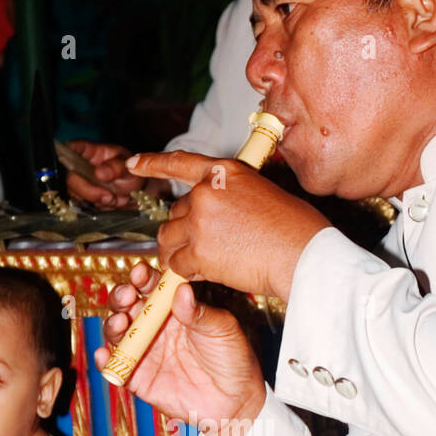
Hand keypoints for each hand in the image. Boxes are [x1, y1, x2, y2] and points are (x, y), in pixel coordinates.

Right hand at [65, 141, 168, 208]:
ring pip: (74, 195)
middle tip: (107, 196)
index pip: (69, 149)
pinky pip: (83, 207)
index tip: (78, 169)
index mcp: (87, 151)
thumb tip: (99, 172)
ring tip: (114, 198)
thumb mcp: (128, 166)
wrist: (137, 191)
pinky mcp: (84, 199)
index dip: (67, 158)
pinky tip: (110, 203)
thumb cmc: (131, 171)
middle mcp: (79, 166)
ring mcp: (80, 183)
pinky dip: (98, 208)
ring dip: (95, 201)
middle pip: (67, 177)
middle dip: (86, 190)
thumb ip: (116, 167)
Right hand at [97, 264, 266, 435]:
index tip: (141, 273)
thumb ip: (200, 313)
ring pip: (118, 334)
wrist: (235, 401)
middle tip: (127, 295)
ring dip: (113, 325)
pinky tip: (105, 354)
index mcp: (174, 310)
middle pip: (127, 306)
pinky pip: (117, 368)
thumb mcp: (222, 330)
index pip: (152, 287)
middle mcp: (155, 328)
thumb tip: (181, 290)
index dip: (143, 278)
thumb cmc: (232, 360)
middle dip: (121, 297)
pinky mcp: (139, 379)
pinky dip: (105, 361)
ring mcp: (146, 353)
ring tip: (120, 323)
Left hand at [125, 150, 328, 301]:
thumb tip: (222, 212)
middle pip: (176, 212)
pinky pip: (176, 264)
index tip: (132, 164)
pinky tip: (211, 272)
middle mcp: (206, 191)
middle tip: (210, 247)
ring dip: (181, 252)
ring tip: (206, 261)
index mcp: (225, 172)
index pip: (181, 163)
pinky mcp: (198, 250)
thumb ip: (234, 196)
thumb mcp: (264, 193)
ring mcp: (200, 220)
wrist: (303, 255)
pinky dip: (187, 272)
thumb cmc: (296, 230)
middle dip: (186, 231)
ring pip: (169, 239)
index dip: (153, 164)